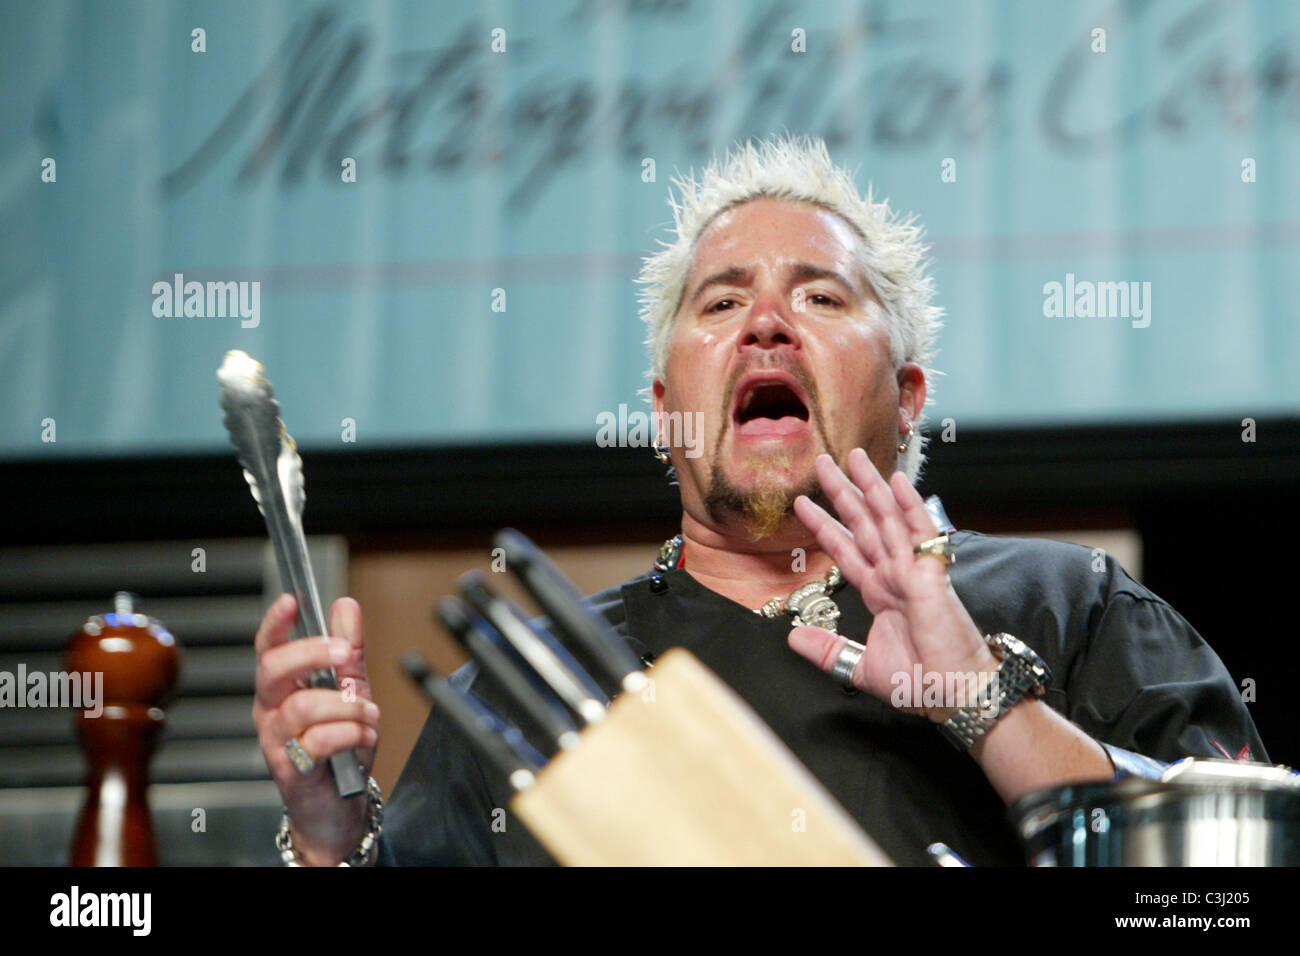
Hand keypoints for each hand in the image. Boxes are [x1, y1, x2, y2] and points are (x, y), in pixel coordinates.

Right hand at [252, 593, 380, 863]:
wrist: (339, 804)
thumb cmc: (339, 747)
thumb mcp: (352, 691)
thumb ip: (349, 652)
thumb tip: (346, 607)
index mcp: (282, 687)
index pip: (268, 649)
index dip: (275, 624)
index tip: (290, 600)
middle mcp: (271, 711)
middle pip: (274, 669)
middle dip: (312, 654)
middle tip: (345, 653)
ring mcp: (276, 740)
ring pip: (302, 705)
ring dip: (346, 705)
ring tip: (368, 713)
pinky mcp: (289, 768)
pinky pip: (318, 740)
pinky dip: (350, 733)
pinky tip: (363, 736)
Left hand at [789, 449, 997, 720]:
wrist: (953, 695)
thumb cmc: (919, 683)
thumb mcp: (860, 666)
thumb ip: (827, 650)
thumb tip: (792, 638)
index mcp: (879, 592)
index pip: (845, 550)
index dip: (823, 526)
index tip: (803, 504)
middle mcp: (894, 575)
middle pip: (862, 523)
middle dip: (842, 492)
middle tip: (823, 462)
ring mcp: (912, 571)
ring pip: (886, 519)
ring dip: (870, 487)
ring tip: (853, 456)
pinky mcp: (931, 573)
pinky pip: (920, 532)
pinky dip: (909, 505)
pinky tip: (897, 481)